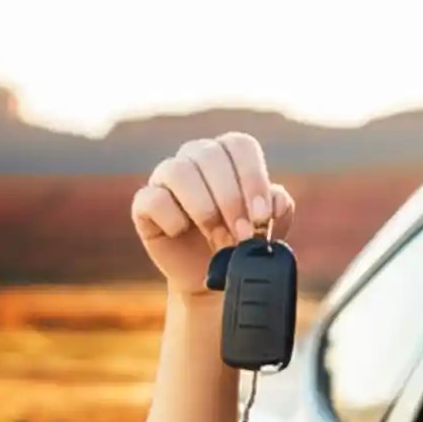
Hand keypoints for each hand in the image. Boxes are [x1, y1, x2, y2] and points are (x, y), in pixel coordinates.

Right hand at [131, 132, 294, 295]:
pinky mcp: (145, 203)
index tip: (260, 216)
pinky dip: (172, 219)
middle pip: (211, 157)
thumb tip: (275, 201)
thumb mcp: (267, 227)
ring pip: (179, 171)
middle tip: (241, 235)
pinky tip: (182, 233)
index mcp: (228, 155)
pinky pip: (153, 199)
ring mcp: (166, 177)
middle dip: (231, 201)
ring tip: (217, 238)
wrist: (212, 276)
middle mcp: (196, 157)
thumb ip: (277, 209)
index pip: (240, 146)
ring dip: (203, 209)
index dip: (253, 179)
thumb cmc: (241, 242)